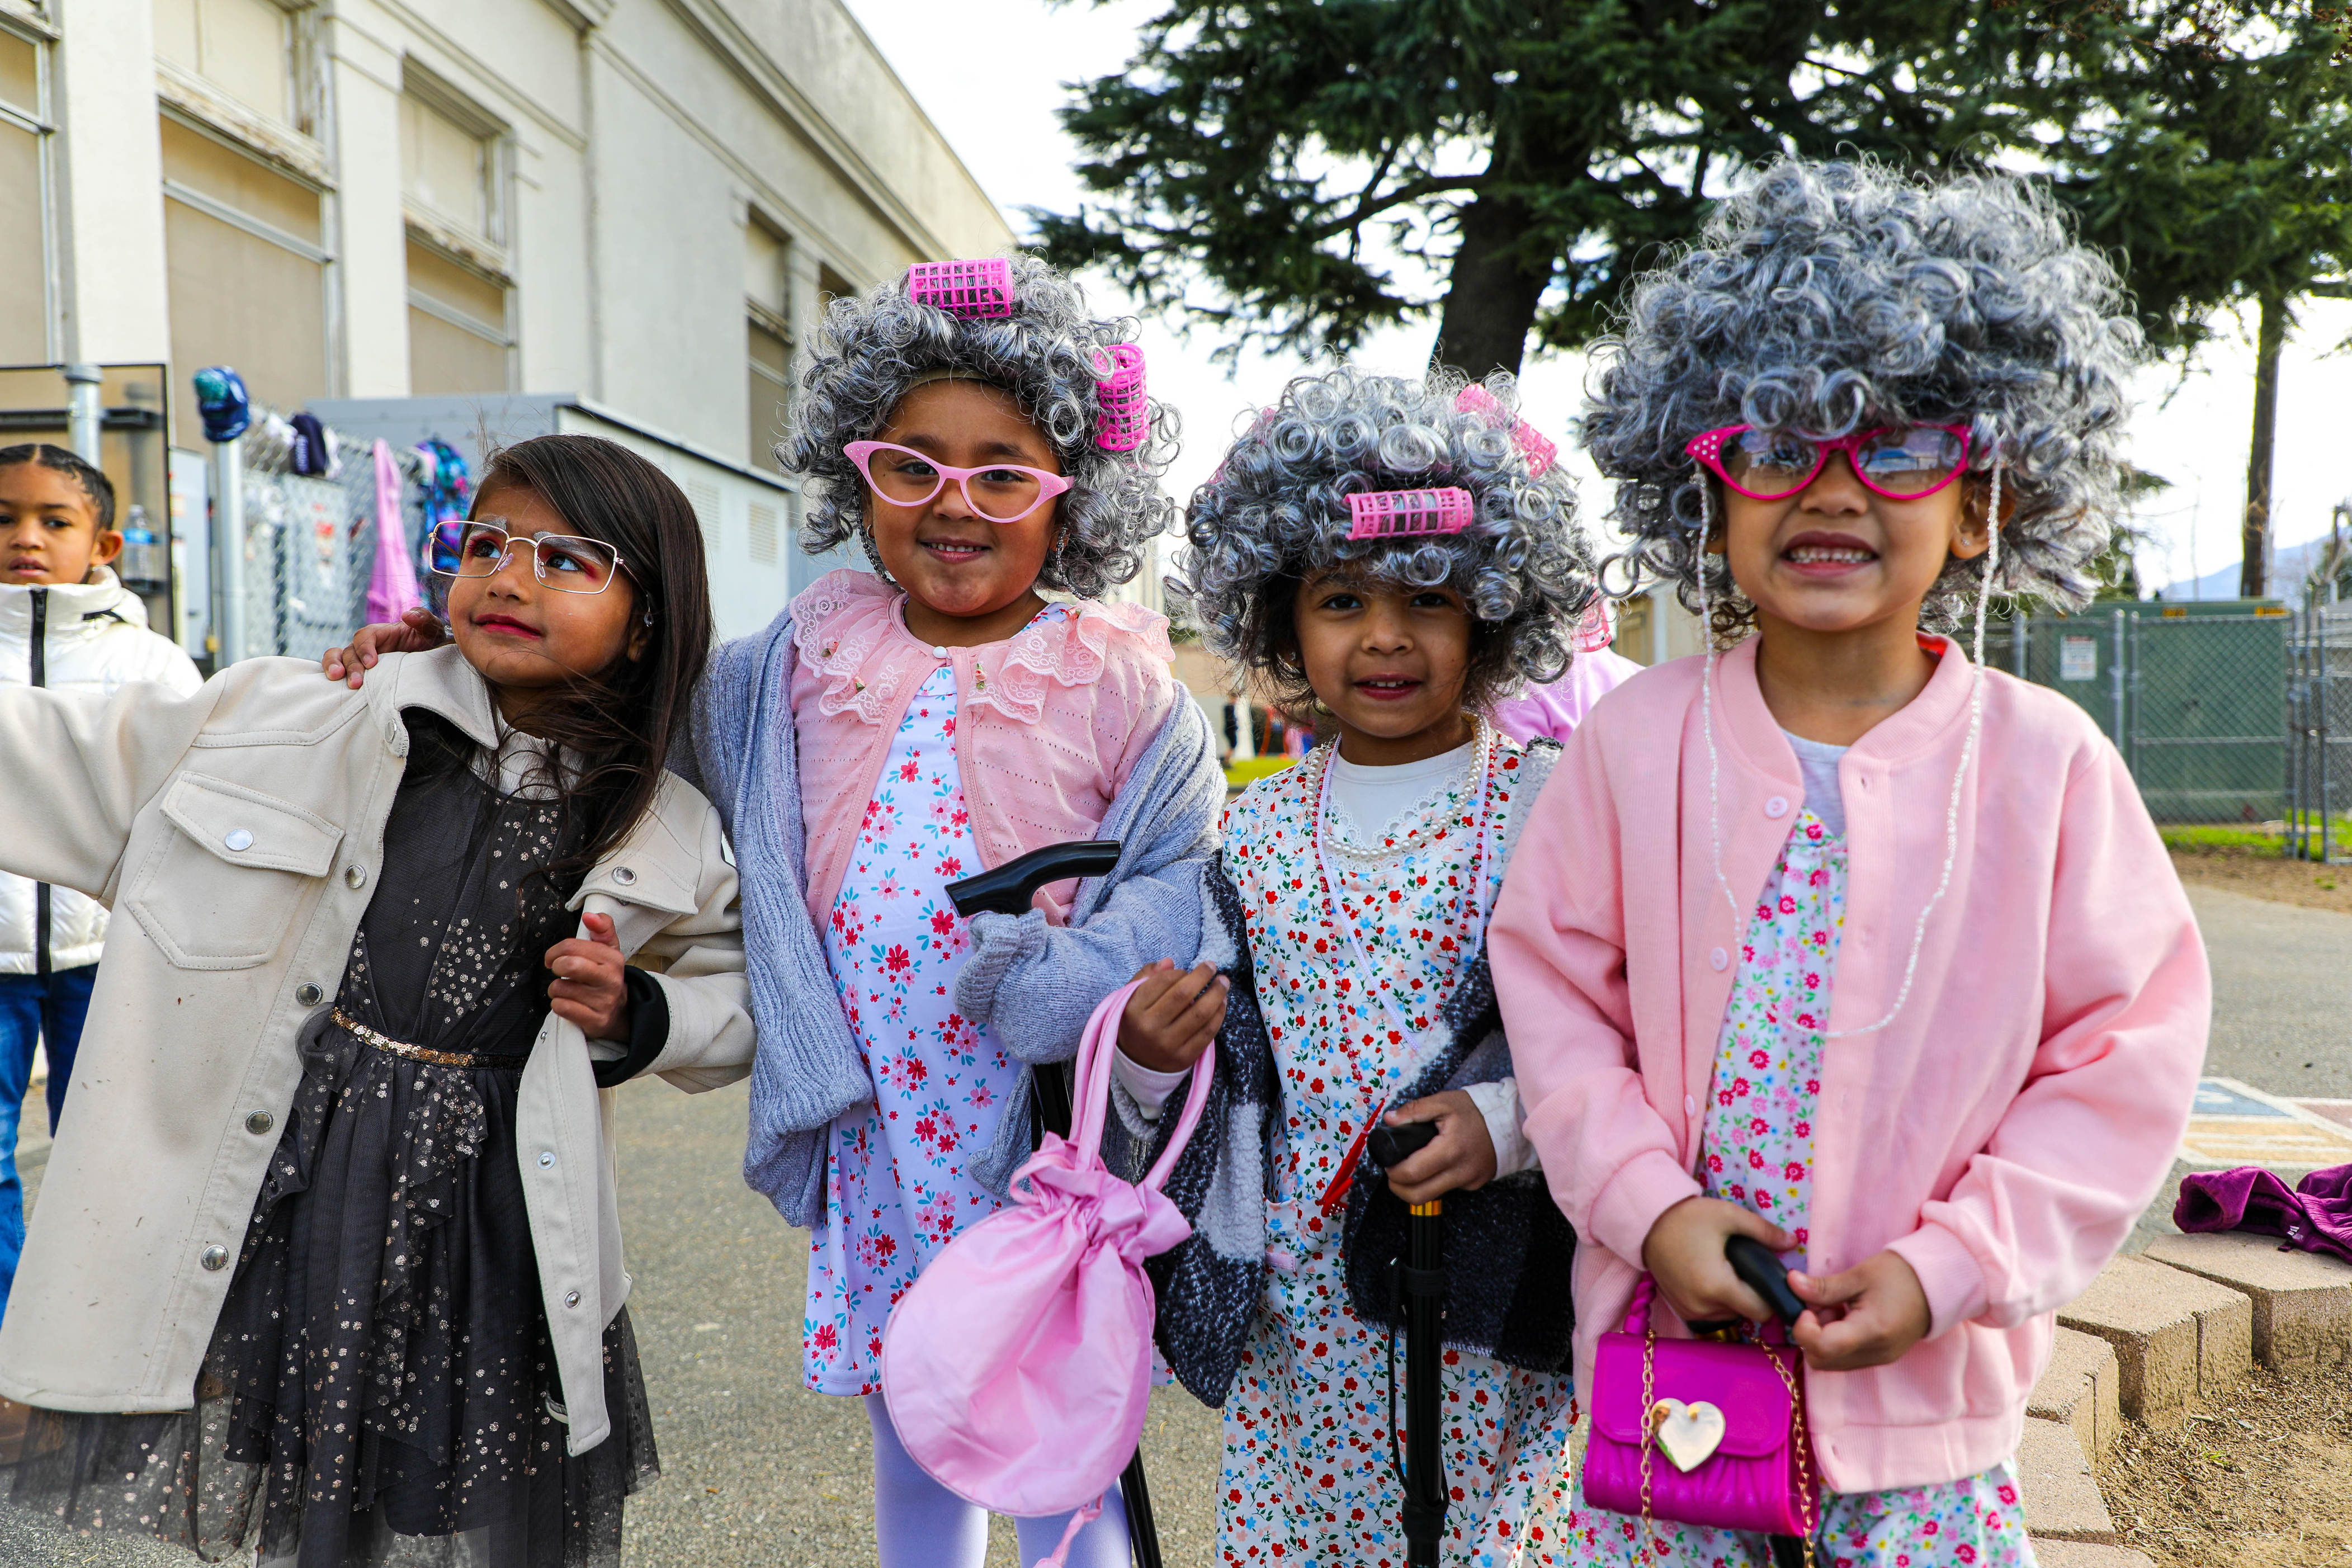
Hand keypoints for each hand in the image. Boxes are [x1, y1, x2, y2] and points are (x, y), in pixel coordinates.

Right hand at [322, 608, 447, 686]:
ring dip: (334, 668)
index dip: (365, 648)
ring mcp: (361, 661)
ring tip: (339, 682)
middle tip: (356, 683)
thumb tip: (407, 615)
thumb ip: (423, 618)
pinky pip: (341, 674)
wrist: (434, 662)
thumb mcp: (432, 629)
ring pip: (338, 659)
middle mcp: (367, 646)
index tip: (372, 663)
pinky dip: (334, 679)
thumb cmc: (430, 642)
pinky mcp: (362, 675)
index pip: (364, 636)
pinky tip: (336, 690)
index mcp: (381, 633)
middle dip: (350, 666)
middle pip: (349, 651)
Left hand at [546, 912, 630, 1040]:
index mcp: (613, 958)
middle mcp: (611, 979)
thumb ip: (601, 928)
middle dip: (556, 967)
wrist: (620, 1012)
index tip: (554, 957)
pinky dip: (558, 1005)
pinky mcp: (596, 1020)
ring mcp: (604, 1001)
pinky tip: (568, 1003)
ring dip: (556, 989)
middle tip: (558, 970)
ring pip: (561, 988)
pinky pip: (562, 1008)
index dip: (555, 950)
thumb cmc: (605, 977)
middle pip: (569, 965)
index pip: (572, 946)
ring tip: (566, 990)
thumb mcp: (608, 950)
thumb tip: (590, 916)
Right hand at [1117, 959, 1226, 1072]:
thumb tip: (1169, 962)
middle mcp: (1149, 1028)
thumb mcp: (1131, 998)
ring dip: (1216, 994)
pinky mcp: (1183, 1058)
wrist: (1136, 1062)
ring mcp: (1167, 1045)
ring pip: (1200, 1014)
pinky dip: (1219, 1015)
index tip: (1188, 969)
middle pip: (1183, 995)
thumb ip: (1146, 976)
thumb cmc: (1136, 1023)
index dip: (1180, 971)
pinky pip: (1207, 1033)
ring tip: (1223, 983)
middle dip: (1202, 976)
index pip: (1163, 981)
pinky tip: (1222, 1003)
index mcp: (1134, 1009)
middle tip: (1213, 966)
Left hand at [1381, 1090, 1496, 1203]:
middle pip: (1418, 1196)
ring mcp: (1468, 1181)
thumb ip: (1414, 1110)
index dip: (1393, 1172)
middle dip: (1398, 1188)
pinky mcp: (1473, 1185)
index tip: (1388, 1163)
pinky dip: (1436, 1182)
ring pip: (1432, 1197)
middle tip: (1394, 1173)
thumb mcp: (1443, 1102)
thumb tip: (1390, 1120)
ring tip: (1411, 1169)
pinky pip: (1448, 1190)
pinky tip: (1436, 1166)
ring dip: (1415, 1188)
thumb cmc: (1474, 1111)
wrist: (1509, 1121)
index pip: (1412, 1174)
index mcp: (1449, 1150)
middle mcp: (1460, 1172)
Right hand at [1640, 1196, 1796, 1325]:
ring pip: (1729, 1316)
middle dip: (1753, 1296)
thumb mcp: (1729, 1216)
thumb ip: (1764, 1231)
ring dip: (1735, 1300)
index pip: (1761, 1311)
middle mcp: (1703, 1306)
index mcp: (1718, 1286)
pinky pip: (1711, 1314)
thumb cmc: (1689, 1218)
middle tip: (1749, 1270)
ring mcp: (1690, 1310)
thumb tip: (1793, 1243)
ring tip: (1731, 1273)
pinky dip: (1717, 1302)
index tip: (1771, 1280)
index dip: (1772, 1297)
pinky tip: (1714, 1279)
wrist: (1647, 1222)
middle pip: (1746, 1314)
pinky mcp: (1681, 1309)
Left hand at [1789, 1250, 1931, 1370]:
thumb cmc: (1901, 1274)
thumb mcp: (1860, 1274)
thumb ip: (1824, 1286)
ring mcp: (1879, 1359)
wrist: (1938, 1285)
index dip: (1804, 1330)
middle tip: (1819, 1305)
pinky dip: (1836, 1341)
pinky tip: (1845, 1316)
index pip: (1823, 1349)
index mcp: (1872, 1331)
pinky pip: (1846, 1358)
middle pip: (1821, 1361)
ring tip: (1836, 1307)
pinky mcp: (1880, 1357)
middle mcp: (1876, 1353)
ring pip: (1831, 1362)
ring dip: (1822, 1338)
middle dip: (1810, 1334)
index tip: (1806, 1307)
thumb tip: (1791, 1284)